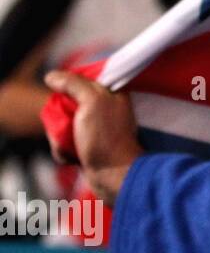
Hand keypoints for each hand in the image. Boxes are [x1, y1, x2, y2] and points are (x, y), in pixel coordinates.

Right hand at [44, 71, 142, 206]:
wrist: (115, 176)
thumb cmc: (107, 138)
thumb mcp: (92, 102)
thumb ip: (73, 84)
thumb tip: (52, 76)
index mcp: (111, 94)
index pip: (80, 81)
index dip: (68, 89)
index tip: (67, 100)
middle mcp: (105, 109)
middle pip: (65, 104)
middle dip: (60, 119)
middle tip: (68, 128)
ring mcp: (95, 129)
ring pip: (62, 125)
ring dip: (60, 138)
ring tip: (72, 148)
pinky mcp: (87, 146)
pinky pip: (64, 143)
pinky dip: (63, 151)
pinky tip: (73, 158)